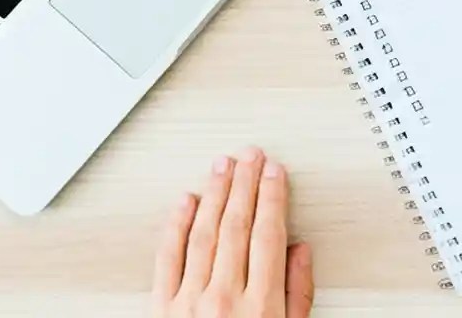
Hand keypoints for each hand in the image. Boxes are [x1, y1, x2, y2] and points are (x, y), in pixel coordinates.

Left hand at [153, 148, 314, 317]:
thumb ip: (298, 296)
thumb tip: (300, 253)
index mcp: (260, 307)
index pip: (268, 235)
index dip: (272, 197)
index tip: (274, 173)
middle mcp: (224, 300)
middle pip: (236, 226)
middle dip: (246, 184)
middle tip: (250, 157)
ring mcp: (189, 302)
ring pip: (204, 233)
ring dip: (215, 194)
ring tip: (223, 167)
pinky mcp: (161, 307)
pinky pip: (168, 256)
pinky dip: (177, 224)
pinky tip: (187, 200)